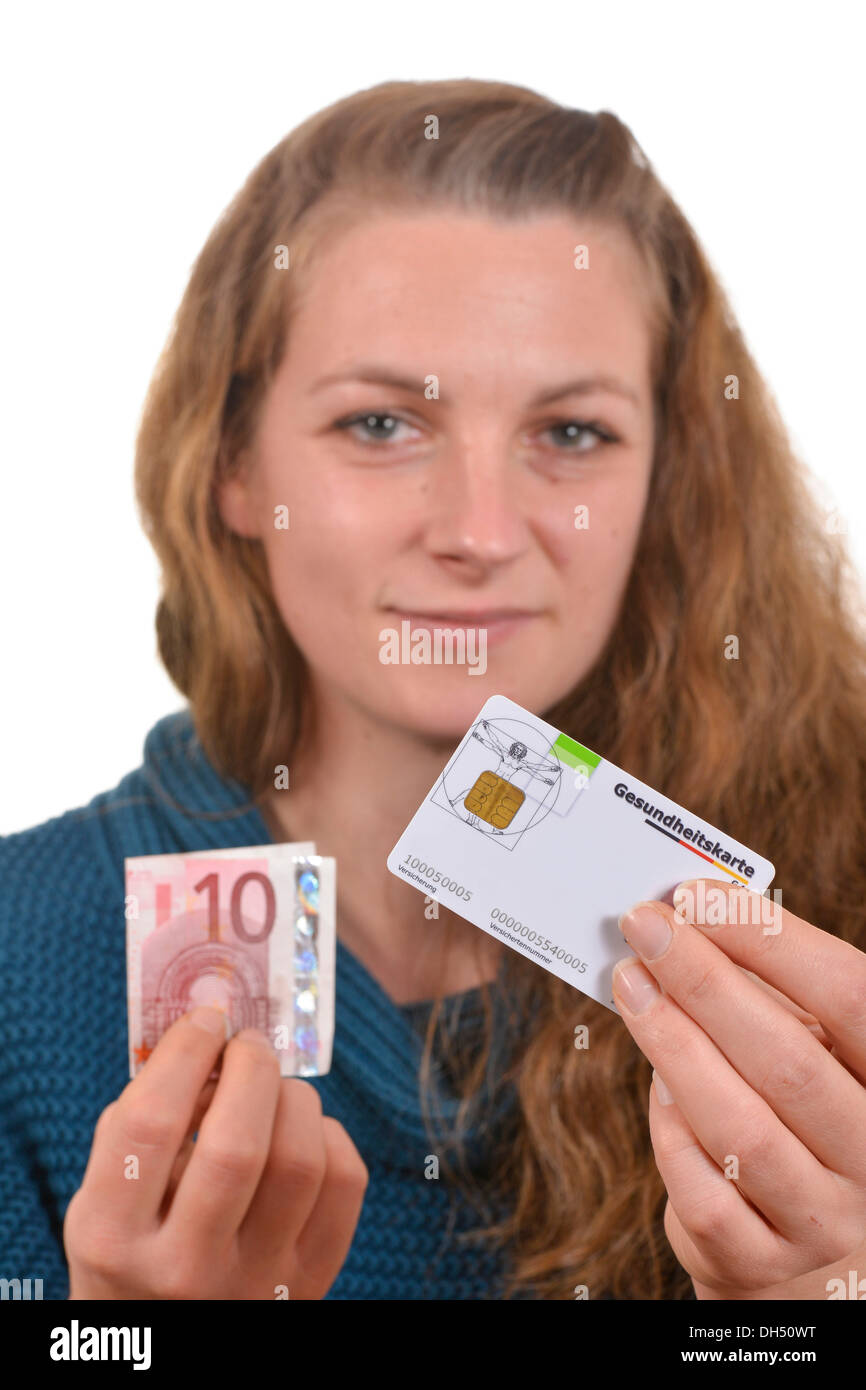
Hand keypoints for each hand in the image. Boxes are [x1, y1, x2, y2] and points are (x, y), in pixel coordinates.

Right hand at [64, 1007, 367, 1298]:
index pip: (150, 1124)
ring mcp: (253, 1284)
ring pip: (300, 1161)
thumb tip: (208, 1033)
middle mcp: (183, 1270)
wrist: (167, 1347)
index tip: (205, 1018)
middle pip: (237, 1144)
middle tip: (247, 1042)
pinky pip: (343, 1184)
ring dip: (292, 1098)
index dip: (185, 1052)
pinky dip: (327, 1136)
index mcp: (114, 1238)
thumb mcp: (105, 1199)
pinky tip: (301, 1134)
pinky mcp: (310, 1284)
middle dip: (250, 1069)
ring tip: (272, 1088)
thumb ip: (139, 1121)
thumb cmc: (135, 1249)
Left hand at [611, 877, 865, 1298]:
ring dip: (672, 1042)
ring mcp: (823, 1224)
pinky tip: (657, 1081)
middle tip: (644, 926)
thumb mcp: (826, 1063)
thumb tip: (693, 926)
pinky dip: (671, 1128)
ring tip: (630, 984)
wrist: (818, 1269)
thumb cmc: (814, 1129)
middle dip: (705, 981)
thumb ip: (780, 1004)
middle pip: (789, 1063)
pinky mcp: (761, 1270)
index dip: (773, 940)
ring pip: (741, 1128)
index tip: (697, 896)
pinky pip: (704, 1193)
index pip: (850, 998)